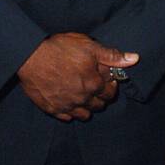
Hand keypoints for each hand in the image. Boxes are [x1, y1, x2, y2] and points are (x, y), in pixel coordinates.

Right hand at [17, 32, 137, 121]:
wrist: (30, 56)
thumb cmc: (59, 49)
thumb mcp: (89, 46)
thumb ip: (112, 55)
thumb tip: (134, 59)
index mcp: (94, 84)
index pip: (111, 92)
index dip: (111, 85)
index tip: (107, 80)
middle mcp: (82, 99)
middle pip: (99, 105)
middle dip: (100, 97)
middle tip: (95, 87)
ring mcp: (67, 106)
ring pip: (85, 115)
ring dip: (87, 107)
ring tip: (83, 95)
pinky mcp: (52, 109)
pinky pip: (67, 117)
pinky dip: (71, 112)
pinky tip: (69, 101)